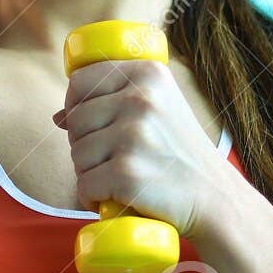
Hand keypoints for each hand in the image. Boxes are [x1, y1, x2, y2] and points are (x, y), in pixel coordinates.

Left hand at [54, 59, 239, 238]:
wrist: (215, 198)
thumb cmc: (178, 154)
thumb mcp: (157, 110)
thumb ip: (110, 102)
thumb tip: (58, 116)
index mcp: (147, 74)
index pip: (79, 82)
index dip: (76, 107)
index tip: (97, 125)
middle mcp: (141, 99)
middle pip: (75, 121)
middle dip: (86, 145)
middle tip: (120, 158)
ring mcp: (134, 136)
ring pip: (76, 154)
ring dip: (90, 173)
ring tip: (124, 176)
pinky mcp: (127, 173)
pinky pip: (83, 185)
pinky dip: (93, 197)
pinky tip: (117, 196)